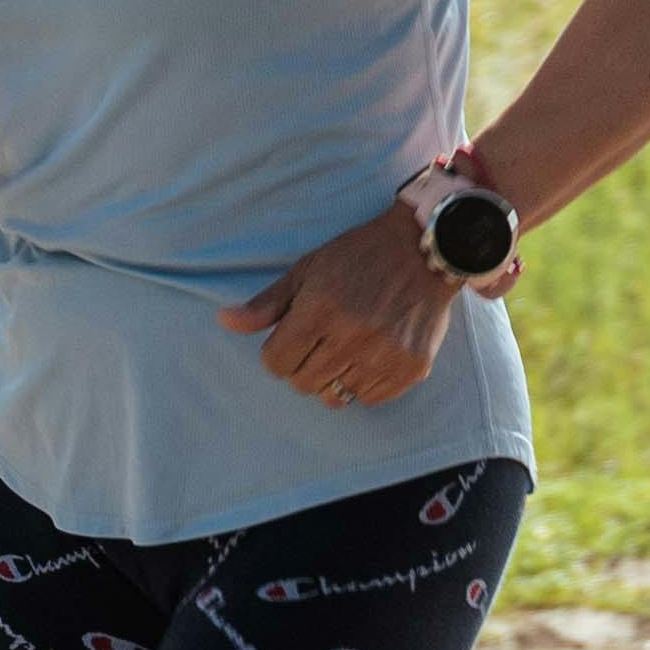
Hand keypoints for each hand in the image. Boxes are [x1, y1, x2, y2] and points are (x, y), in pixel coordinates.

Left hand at [223, 207, 467, 408]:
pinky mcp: (410, 367)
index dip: (278, 353)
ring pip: (335, 397)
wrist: (425, 250)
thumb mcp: (308, 269)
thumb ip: (267, 304)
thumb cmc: (359, 256)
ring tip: (348, 348)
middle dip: (304, 366)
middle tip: (322, 342)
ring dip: (334, 377)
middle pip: (302, 384)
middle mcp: (351, 336)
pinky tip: (371, 356)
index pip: (276, 363)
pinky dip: (364, 384)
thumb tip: (224, 322)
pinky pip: (369, 399)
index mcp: (320, 309)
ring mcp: (383, 355)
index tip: (294, 338)